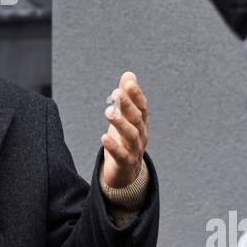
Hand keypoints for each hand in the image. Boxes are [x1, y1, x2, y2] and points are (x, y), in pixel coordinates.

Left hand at [100, 72, 147, 188]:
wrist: (126, 172)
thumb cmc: (124, 139)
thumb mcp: (125, 117)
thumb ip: (127, 96)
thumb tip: (129, 74)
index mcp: (141, 123)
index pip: (142, 107)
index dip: (136, 95)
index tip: (129, 83)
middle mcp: (141, 135)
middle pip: (136, 119)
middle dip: (127, 105)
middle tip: (116, 93)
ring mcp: (135, 150)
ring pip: (131, 135)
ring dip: (120, 123)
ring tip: (108, 112)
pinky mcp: (125, 163)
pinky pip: (121, 155)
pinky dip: (114, 146)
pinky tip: (104, 137)